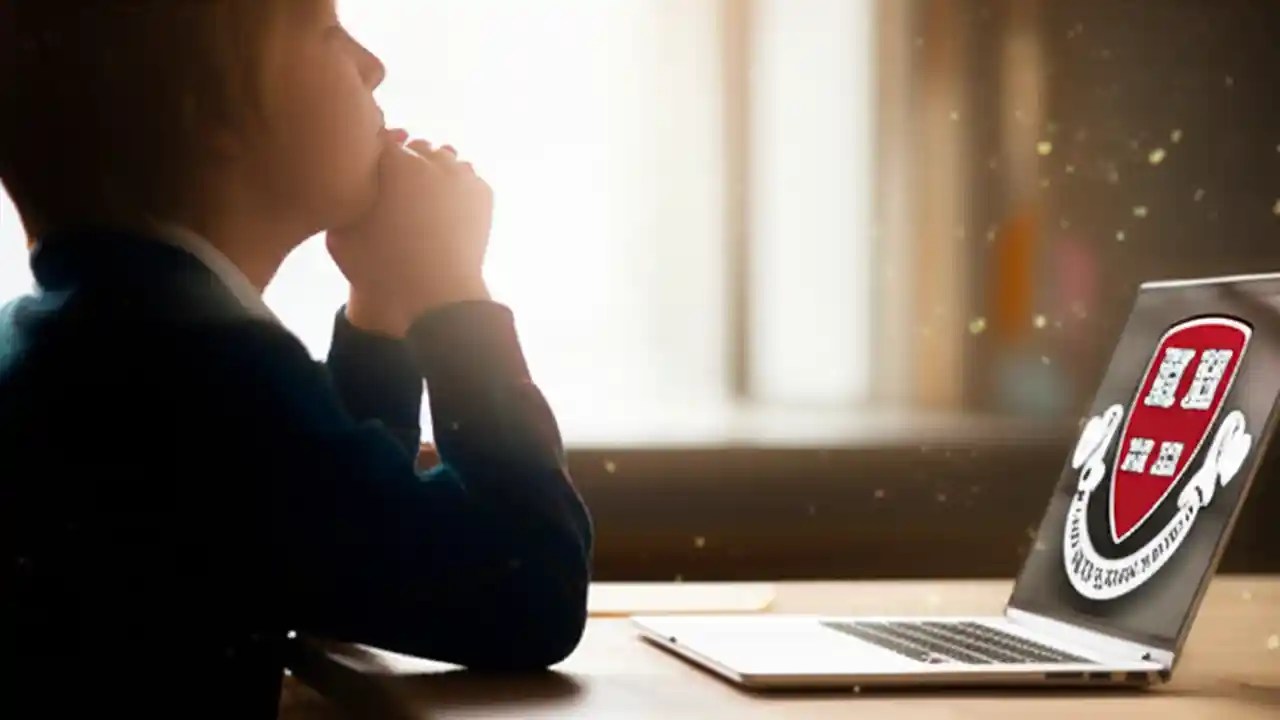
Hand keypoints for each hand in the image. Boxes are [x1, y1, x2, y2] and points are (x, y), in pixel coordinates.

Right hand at [327, 129, 493, 336]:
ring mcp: (462, 175)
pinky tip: (445, 213)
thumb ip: (342, 195)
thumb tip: (349, 172)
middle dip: (407, 165)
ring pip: (445, 160)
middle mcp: (432, 159)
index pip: (382, 141)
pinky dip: (456, 190)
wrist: (435, 294)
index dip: (376, 161)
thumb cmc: (378, 269)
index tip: (374, 180)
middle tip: (399, 195)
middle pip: (417, 148)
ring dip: (434, 175)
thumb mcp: (339, 233)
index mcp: (395, 162)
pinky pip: (466, 180)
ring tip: (423, 205)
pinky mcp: (483, 192)